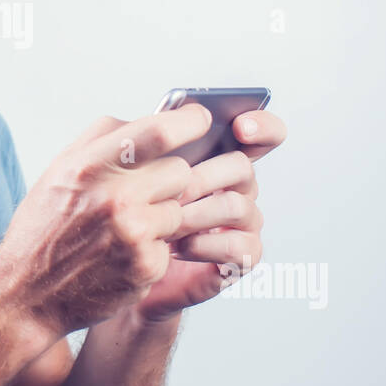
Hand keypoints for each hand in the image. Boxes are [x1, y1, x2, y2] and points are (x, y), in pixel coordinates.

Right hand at [0, 104, 217, 342]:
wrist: (26, 293)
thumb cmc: (44, 228)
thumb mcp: (59, 171)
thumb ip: (101, 139)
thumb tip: (148, 117)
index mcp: (89, 166)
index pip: (157, 131)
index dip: (188, 121)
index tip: (199, 118)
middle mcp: (113, 198)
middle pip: (180, 170)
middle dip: (169, 179)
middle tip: (144, 192)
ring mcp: (132, 234)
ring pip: (180, 208)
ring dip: (162, 216)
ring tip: (127, 227)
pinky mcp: (145, 266)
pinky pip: (171, 244)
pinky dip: (153, 248)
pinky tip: (123, 254)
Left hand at [129, 108, 287, 323]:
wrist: (124, 266)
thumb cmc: (131, 212)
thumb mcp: (131, 168)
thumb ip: (147, 138)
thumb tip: (160, 118)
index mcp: (219, 155)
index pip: (258, 132)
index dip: (261, 125)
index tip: (240, 127)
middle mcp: (237, 185)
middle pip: (242, 167)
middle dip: (203, 179)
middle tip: (171, 192)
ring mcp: (244, 221)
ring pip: (238, 206)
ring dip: (196, 214)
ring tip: (164, 224)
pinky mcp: (242, 256)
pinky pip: (240, 245)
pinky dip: (205, 245)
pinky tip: (177, 247)